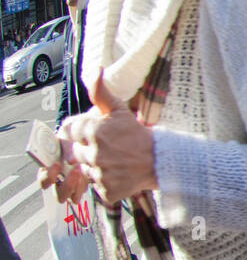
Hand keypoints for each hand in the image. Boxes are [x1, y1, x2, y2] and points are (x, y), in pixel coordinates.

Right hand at [38, 142, 89, 204]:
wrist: (78, 144)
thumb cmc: (68, 145)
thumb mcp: (65, 142)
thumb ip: (67, 150)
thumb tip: (71, 161)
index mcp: (47, 173)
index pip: (44, 182)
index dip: (49, 175)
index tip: (57, 164)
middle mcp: (57, 184)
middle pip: (59, 196)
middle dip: (68, 185)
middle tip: (76, 170)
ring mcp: (70, 187)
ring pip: (73, 198)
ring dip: (79, 186)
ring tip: (83, 171)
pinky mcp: (81, 187)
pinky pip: (84, 190)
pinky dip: (87, 182)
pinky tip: (88, 170)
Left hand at [60, 73, 156, 204]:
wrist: (162, 160)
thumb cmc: (139, 134)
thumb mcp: (120, 110)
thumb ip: (101, 92)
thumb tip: (96, 69)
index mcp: (93, 131)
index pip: (71, 131)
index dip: (83, 132)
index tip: (98, 135)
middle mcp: (94, 153)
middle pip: (77, 153)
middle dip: (89, 150)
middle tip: (110, 149)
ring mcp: (100, 173)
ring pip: (86, 170)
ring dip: (97, 167)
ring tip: (115, 161)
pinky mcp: (107, 190)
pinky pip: (97, 187)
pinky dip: (106, 182)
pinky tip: (119, 174)